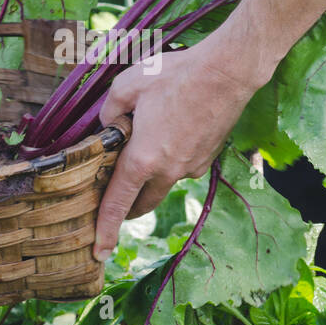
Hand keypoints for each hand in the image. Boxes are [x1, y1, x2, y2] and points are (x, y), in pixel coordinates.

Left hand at [92, 39, 263, 260]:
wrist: (226, 72)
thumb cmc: (175, 75)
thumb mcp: (127, 86)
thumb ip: (109, 111)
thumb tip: (108, 126)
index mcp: (143, 159)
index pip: (117, 204)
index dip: (104, 230)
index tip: (99, 252)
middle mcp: (168, 171)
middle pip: (141, 204)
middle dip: (126, 209)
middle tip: (113, 200)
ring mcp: (191, 168)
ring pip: (163, 184)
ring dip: (149, 179)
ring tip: (144, 148)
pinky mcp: (207, 159)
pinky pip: (182, 168)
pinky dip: (170, 161)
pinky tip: (170, 132)